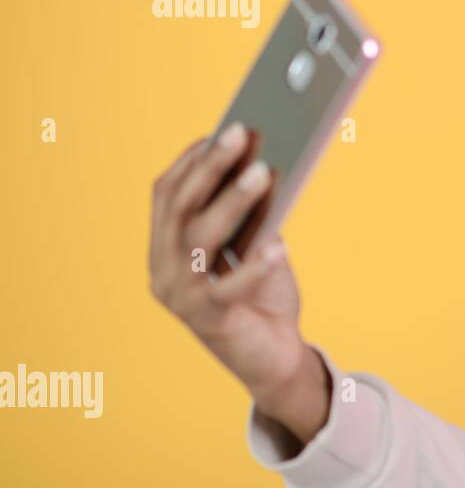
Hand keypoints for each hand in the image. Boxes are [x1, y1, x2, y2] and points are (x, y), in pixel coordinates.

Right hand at [148, 125, 310, 410]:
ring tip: (263, 172)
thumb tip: (265, 161)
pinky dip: (253, 265)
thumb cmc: (263, 296)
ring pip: (200, 239)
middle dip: (210, 167)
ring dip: (232, 201)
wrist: (273, 357)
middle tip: (240, 133)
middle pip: (181, 208)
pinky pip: (227, 287)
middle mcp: (163, 269)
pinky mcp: (208, 321)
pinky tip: (279, 245)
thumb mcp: (255, 245)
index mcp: (166, 246)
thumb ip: (252, 213)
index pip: (167, 194)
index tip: (221, 130)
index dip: (192, 160)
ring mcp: (180, 296)